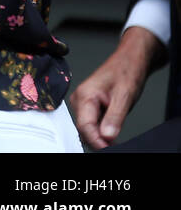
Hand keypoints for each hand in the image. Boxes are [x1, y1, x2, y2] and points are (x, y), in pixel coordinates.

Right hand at [70, 26, 161, 148]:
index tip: (109, 148)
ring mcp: (83, 102)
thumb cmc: (126, 72)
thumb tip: (107, 136)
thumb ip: (114, 117)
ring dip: (100, 136)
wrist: (129, 61)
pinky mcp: (88, 105)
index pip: (84, 126)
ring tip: (115, 138)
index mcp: (84, 95)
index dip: (96, 140)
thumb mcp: (124, 96)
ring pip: (87, 127)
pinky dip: (101, 131)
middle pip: (84, 128)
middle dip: (98, 140)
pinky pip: (91, 123)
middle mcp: (79, 99)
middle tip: (115, 145)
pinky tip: (112, 131)